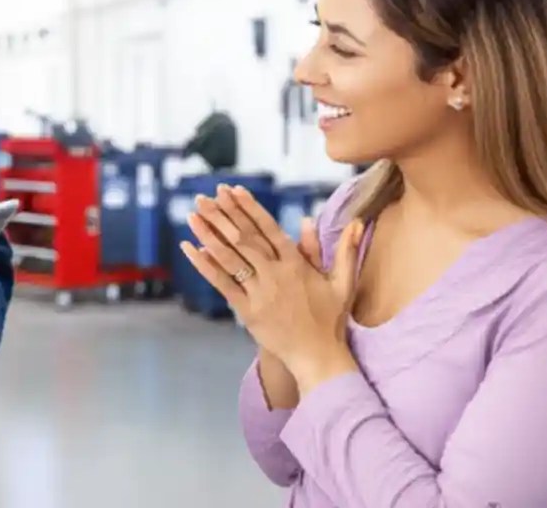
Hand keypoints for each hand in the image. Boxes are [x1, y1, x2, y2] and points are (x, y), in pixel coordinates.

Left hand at [179, 185, 364, 391]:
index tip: (233, 190)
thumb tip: (356, 222)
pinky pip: (223, 284)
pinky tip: (189, 249)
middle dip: (223, 215)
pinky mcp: (247, 311)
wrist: (317, 356)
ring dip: (209, 235)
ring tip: (192, 215)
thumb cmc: (330, 319)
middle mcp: (277, 275)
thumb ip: (344, 250)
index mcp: (297, 265)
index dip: (249, 208)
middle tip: (204, 197)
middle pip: (245, 239)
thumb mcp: (343, 283)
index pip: (269, 229)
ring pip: (230, 258)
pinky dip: (205, 266)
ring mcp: (260, 293)